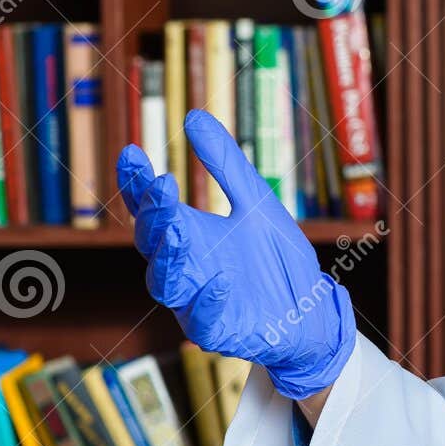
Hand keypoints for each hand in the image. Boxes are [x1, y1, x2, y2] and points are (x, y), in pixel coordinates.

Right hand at [117, 109, 356, 399]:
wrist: (311, 309)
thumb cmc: (277, 258)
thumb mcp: (258, 202)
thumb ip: (226, 165)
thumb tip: (194, 116)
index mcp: (189, 235)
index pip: (151, 208)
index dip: (137, 184)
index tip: (133, 153)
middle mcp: (184, 267)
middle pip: (152, 242)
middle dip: (155, 215)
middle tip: (162, 186)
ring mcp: (196, 300)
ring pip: (166, 282)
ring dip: (170, 255)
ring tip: (179, 227)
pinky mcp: (219, 329)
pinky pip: (203, 320)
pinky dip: (208, 302)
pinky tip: (222, 280)